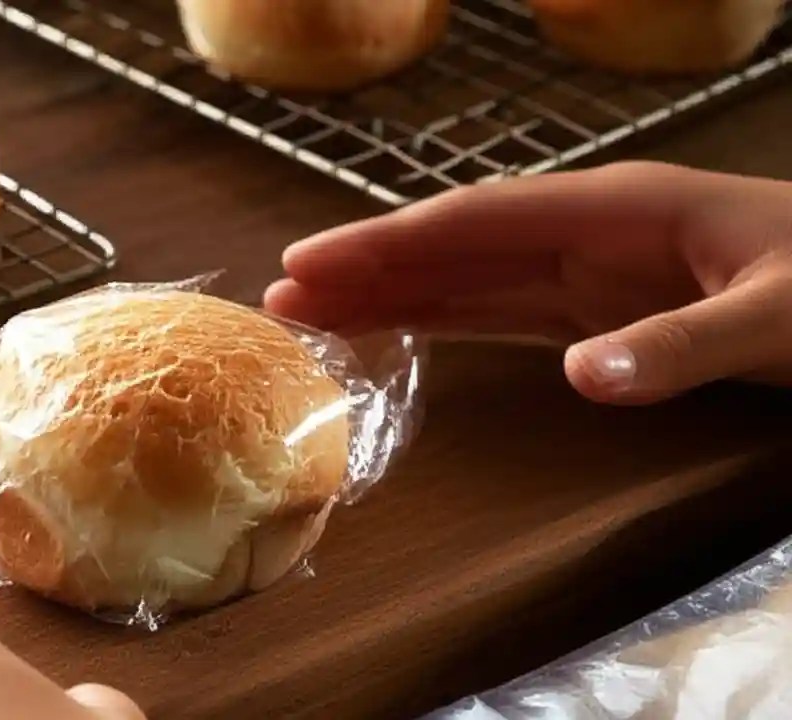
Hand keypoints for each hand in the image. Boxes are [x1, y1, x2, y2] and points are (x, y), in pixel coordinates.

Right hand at [265, 161, 791, 405]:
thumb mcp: (773, 319)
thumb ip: (678, 347)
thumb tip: (578, 377)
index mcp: (611, 212)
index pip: (474, 223)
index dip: (386, 243)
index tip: (308, 263)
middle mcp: (581, 234)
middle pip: (450, 247)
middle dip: (364, 268)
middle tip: (279, 298)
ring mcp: (585, 272)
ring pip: (464, 279)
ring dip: (387, 294)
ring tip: (311, 316)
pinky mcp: (595, 312)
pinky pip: (497, 313)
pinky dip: (438, 320)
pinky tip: (393, 331)